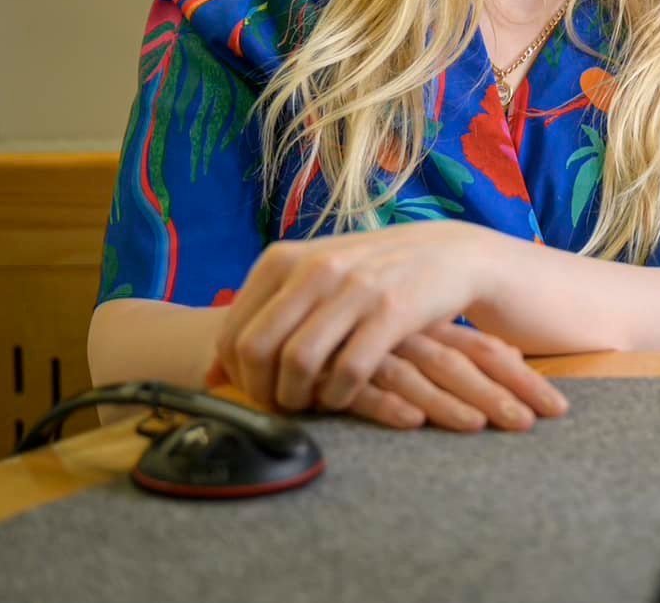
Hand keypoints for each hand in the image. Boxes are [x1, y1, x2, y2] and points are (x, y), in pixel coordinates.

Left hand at [215, 221, 509, 412]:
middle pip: (257, 351)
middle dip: (262, 391)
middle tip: (281, 405)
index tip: (258, 391)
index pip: (232, 334)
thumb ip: (264, 315)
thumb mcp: (313, 278)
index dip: (237, 376)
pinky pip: (349, 370)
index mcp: (284, 259)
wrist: (451, 255)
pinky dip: (340, 395)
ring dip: (299, 397)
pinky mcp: (392, 312)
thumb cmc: (373, 272)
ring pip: (298, 362)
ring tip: (312, 403)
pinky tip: (346, 396)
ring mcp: (354, 288)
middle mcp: (315, 268)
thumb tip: (209, 372)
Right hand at [346, 321, 568, 431]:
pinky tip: (412, 421)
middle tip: (531, 423)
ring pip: (417, 375)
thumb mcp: (413, 346)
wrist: (287, 329)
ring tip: (479, 426)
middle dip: (498, 393)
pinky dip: (388, 403)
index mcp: (430, 327)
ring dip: (448, 401)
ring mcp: (371, 349)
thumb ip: (455, 353)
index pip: (484, 350)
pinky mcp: (332, 370)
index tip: (557, 406)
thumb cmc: (357, 344)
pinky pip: (364, 387)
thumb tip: (515, 360)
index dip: (522, 377)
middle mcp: (407, 334)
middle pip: (460, 363)